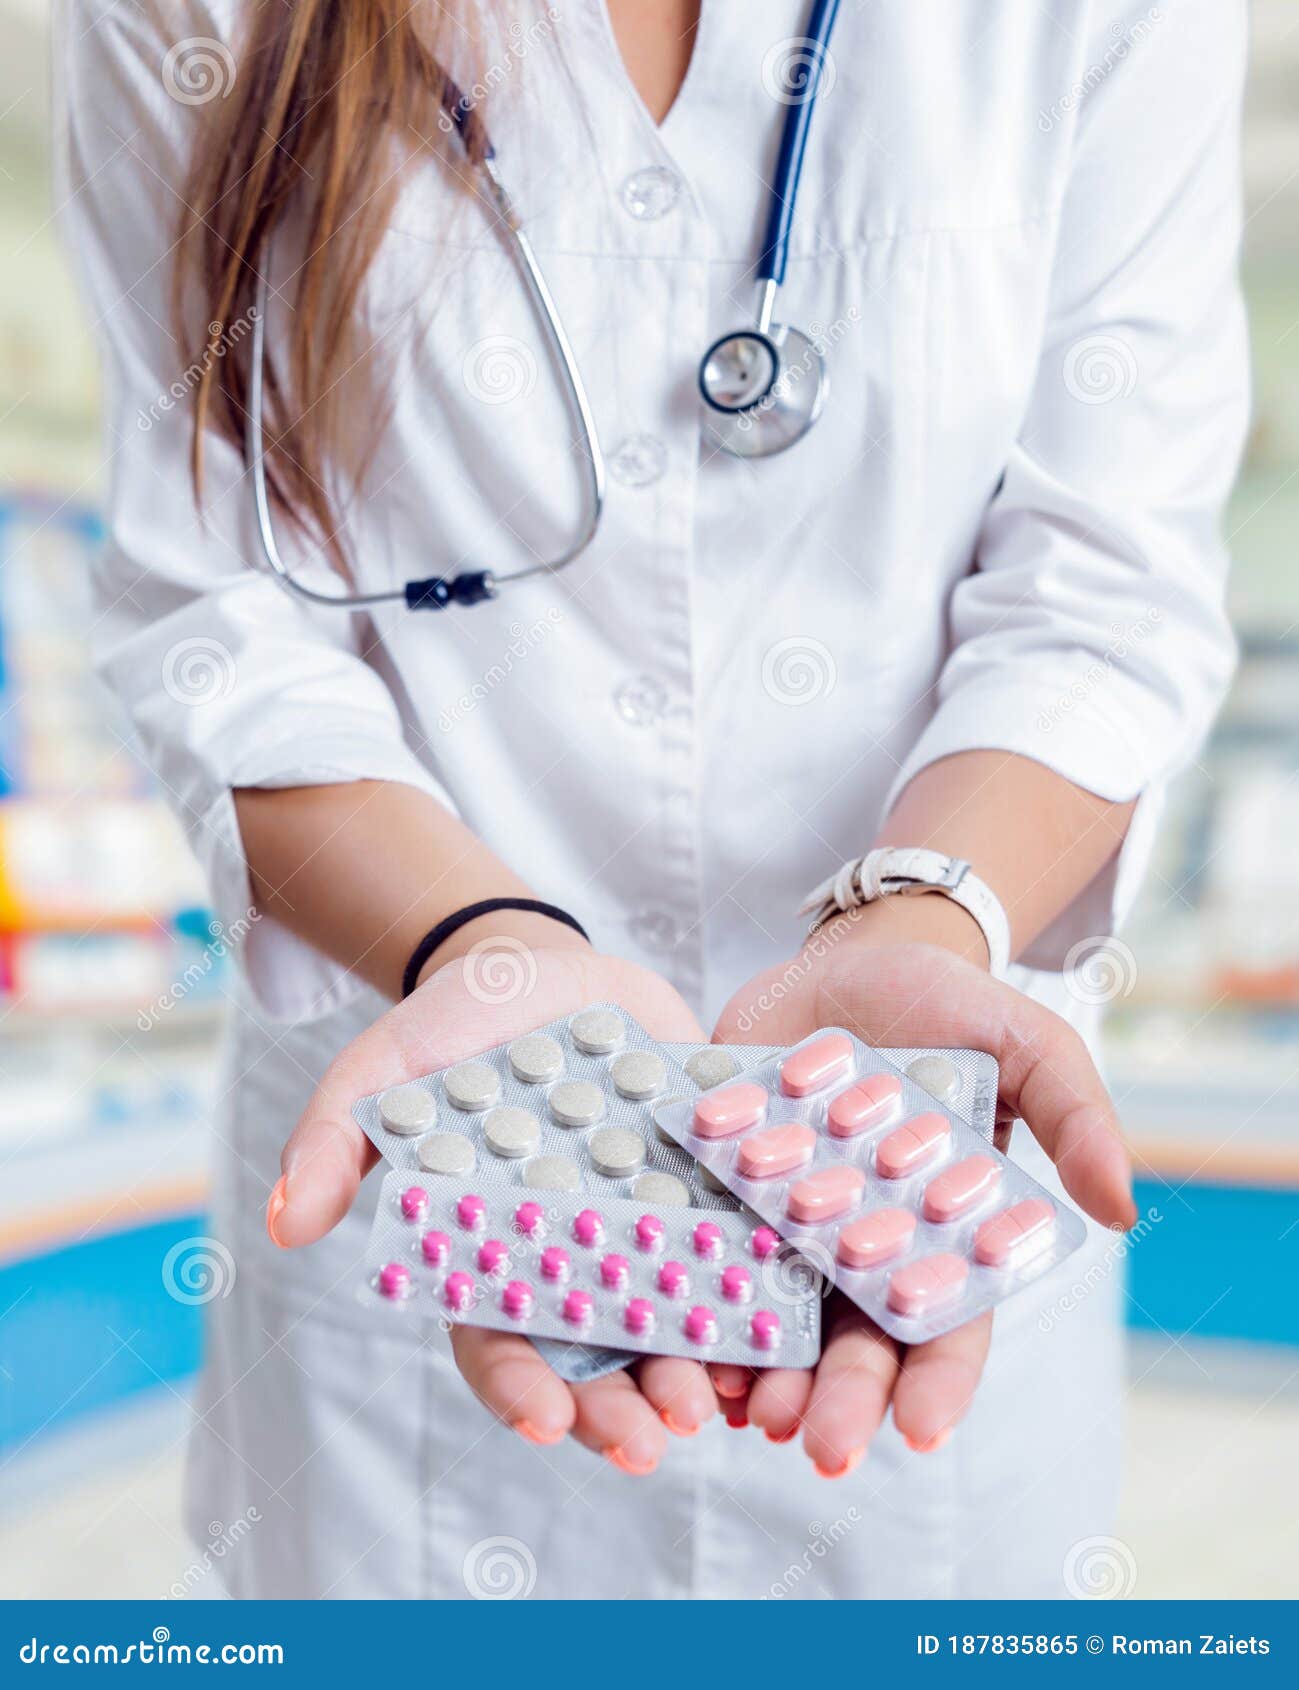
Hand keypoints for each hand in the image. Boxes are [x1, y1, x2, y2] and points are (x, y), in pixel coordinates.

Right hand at [268, 927, 719, 1472]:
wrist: (542, 971)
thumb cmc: (449, 1031)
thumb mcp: (382, 1072)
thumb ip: (334, 1141)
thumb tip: (286, 1224)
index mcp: (492, 1253)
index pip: (500, 1341)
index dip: (521, 1387)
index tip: (547, 1422)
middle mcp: (572, 1257)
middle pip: (598, 1351)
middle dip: (623, 1403)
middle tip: (654, 1439)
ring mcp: (644, 1225)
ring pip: (676, 1318)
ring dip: (702, 1366)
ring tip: (727, 1397)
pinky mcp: (706, 1184)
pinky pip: (740, 1249)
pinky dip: (764, 1291)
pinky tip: (789, 1321)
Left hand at [708, 904, 1136, 1476]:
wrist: (848, 954)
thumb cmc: (951, 1002)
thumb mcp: (1028, 1042)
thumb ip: (1075, 1117)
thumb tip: (1122, 1209)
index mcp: (944, 1229)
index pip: (951, 1321)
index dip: (940, 1379)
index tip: (920, 1429)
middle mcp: (865, 1239)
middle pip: (858, 1336)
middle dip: (844, 1397)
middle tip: (820, 1445)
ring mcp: (791, 1217)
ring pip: (782, 1314)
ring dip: (767, 1370)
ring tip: (748, 1409)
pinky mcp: (725, 1182)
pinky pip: (713, 1250)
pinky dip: (702, 1297)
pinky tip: (685, 1338)